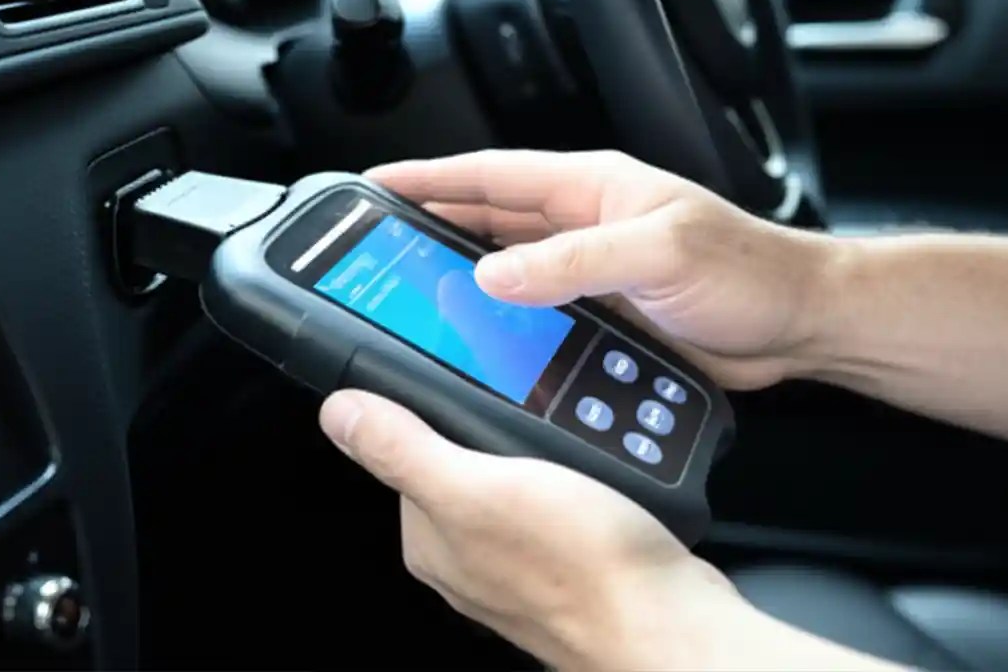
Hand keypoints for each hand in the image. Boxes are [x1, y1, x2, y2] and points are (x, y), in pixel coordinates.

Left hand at [318, 391, 904, 670]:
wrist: (668, 624)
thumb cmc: (580, 563)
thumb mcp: (477, 486)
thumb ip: (404, 449)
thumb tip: (340, 414)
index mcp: (431, 540)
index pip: (409, 454)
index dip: (436, 412)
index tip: (471, 382)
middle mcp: (468, 560)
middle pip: (466, 465)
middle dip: (499, 432)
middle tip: (537, 410)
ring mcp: (521, 566)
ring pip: (519, 483)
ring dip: (546, 453)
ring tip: (577, 439)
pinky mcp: (572, 565)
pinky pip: (563, 505)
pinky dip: (580, 482)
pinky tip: (602, 475)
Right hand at [367, 149, 838, 388]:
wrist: (797, 325)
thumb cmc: (750, 271)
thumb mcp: (662, 255)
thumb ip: (578, 262)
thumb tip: (496, 273)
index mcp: (592, 188)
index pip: (493, 175)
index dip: (432, 178)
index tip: (380, 183)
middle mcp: (583, 224)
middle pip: (487, 220)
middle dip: (431, 226)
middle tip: (378, 244)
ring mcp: (588, 271)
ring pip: (504, 268)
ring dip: (460, 277)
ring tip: (410, 292)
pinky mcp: (598, 312)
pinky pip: (531, 311)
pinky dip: (497, 320)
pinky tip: (475, 337)